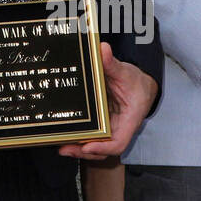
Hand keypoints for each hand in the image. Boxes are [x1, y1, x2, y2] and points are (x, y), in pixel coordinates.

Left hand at [59, 43, 157, 159]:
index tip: (87, 146)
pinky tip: (64, 135)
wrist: (139, 84)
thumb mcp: (125, 72)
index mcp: (129, 120)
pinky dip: (79, 138)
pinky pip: (92, 136)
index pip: (118, 142)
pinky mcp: (101, 124)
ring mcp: (110, 128)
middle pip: (103, 148)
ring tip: (61, 145)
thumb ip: (112, 63)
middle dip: (84, 151)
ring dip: (79, 148)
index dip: (102, 147)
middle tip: (65, 148)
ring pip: (96, 145)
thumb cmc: (136, 82)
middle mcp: (119, 128)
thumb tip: (103, 49)